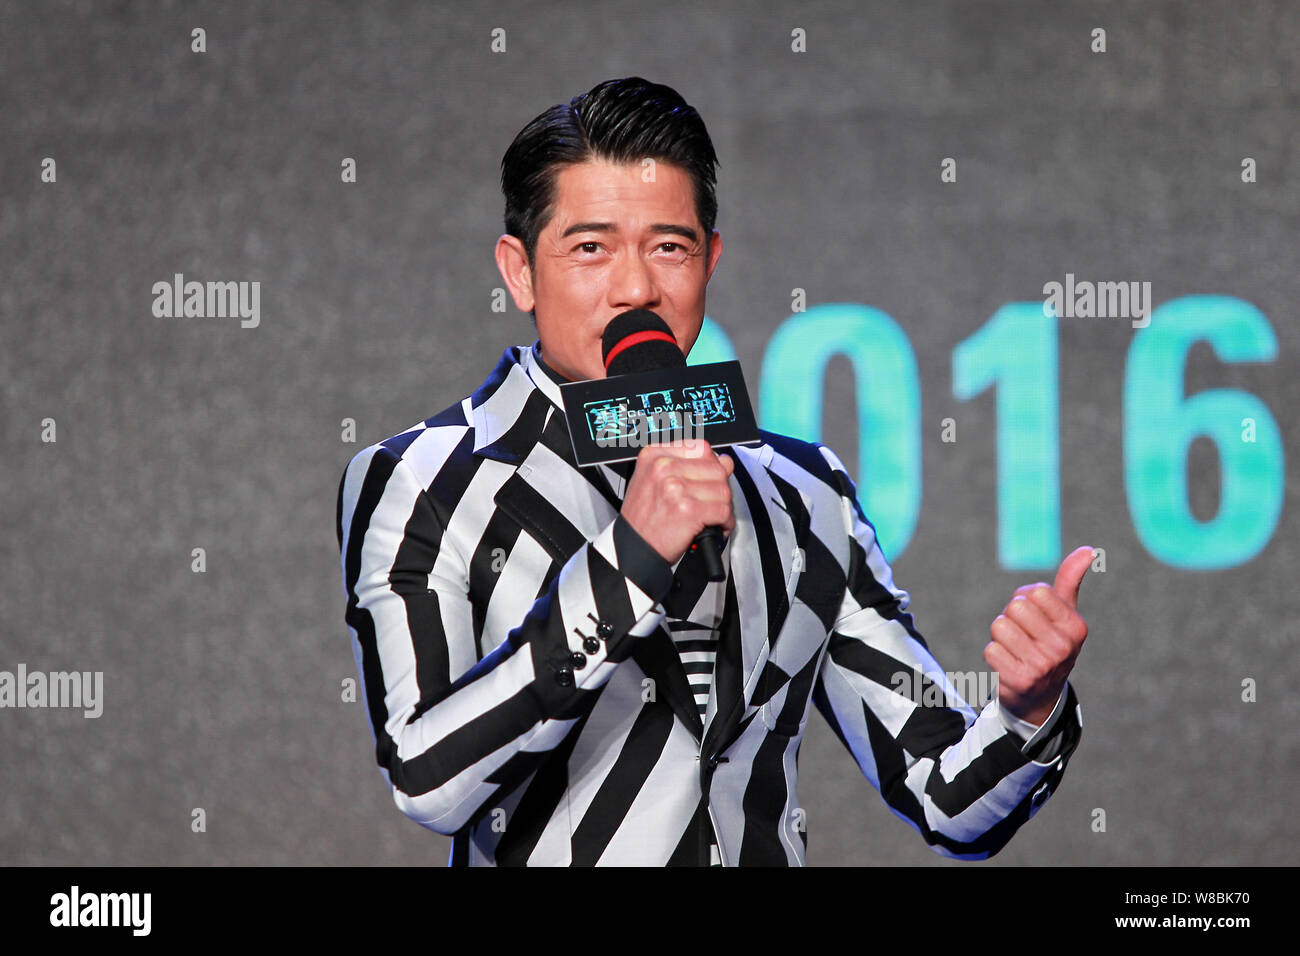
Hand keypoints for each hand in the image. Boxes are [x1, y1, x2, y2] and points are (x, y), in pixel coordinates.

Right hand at [620, 438, 735, 564]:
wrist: (633, 548)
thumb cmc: (643, 518)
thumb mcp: (656, 481)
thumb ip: (689, 467)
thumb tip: (725, 462)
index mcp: (655, 455)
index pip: (701, 448)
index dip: (711, 465)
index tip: (708, 479)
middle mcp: (664, 468)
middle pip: (716, 469)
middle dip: (721, 488)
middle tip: (712, 503)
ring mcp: (676, 488)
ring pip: (723, 490)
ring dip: (724, 507)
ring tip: (712, 516)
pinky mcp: (688, 509)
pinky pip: (723, 511)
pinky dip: (725, 523)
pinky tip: (715, 526)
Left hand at [983, 545, 1092, 726]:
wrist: (1040, 696)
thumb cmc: (1050, 643)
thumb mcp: (1064, 614)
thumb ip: (1071, 580)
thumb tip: (1089, 550)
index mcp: (1076, 627)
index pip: (1037, 591)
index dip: (1027, 599)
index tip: (1035, 617)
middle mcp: (1063, 648)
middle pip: (1016, 607)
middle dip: (1012, 616)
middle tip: (1023, 635)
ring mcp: (1042, 666)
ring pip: (1000, 626)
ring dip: (1000, 636)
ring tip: (1015, 649)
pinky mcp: (1019, 681)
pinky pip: (991, 649)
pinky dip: (994, 655)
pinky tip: (1008, 665)